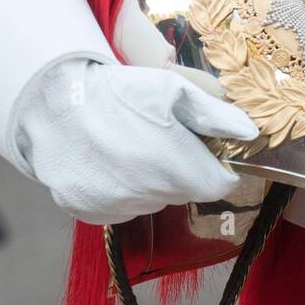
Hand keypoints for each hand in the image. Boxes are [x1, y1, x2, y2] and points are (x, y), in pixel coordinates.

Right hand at [11, 56, 258, 224]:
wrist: (53, 102)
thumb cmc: (119, 92)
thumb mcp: (172, 91)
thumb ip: (215, 116)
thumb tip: (252, 133)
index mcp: (173, 165)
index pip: (219, 185)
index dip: (217, 166)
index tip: (204, 148)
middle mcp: (145, 194)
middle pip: (185, 193)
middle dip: (183, 170)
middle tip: (161, 139)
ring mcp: (115, 207)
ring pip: (153, 201)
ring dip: (151, 182)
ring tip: (130, 146)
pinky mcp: (89, 213)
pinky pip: (122, 209)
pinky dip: (122, 191)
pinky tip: (108, 162)